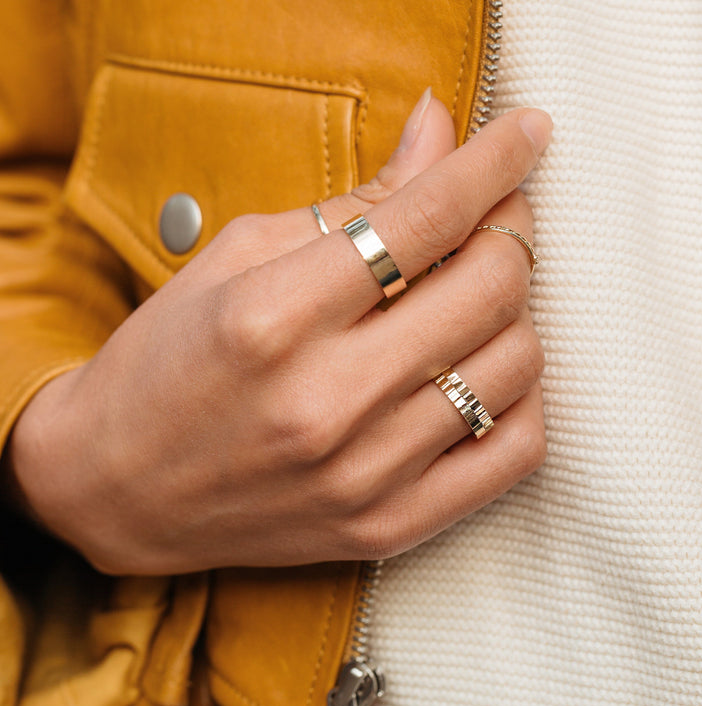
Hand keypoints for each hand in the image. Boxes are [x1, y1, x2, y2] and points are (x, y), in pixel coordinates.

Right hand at [9, 95, 551, 573]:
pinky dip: (523, 398)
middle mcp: (326, 400)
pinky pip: (514, 455)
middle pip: (489, 288)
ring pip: (515, 366)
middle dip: (513, 228)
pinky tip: (488, 369)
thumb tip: (438, 129)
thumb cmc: (167, 362)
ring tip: (481, 294)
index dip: (495, 159)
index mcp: (275, 316)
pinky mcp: (388, 525)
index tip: (528, 131)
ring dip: (517, 310)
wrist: (118, 487)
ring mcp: (364, 474)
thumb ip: (349, 200)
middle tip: (499, 212)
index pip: (426, 216)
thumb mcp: (236, 258)